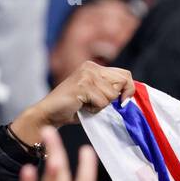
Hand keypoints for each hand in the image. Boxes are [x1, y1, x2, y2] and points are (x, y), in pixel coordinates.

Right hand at [12, 61, 135, 142]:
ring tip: (86, 104)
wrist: (50, 113)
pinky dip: (94, 110)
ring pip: (112, 95)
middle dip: (115, 98)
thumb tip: (129, 94)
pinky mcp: (83, 85)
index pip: (125, 74)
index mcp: (95, 67)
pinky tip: (82, 106)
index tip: (123, 102)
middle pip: (122, 82)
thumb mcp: (96, 95)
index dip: (128, 89)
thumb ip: (110, 90)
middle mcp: (91, 67)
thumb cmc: (74, 107)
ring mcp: (86, 75)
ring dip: (101, 106)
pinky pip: (102, 102)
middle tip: (98, 103)